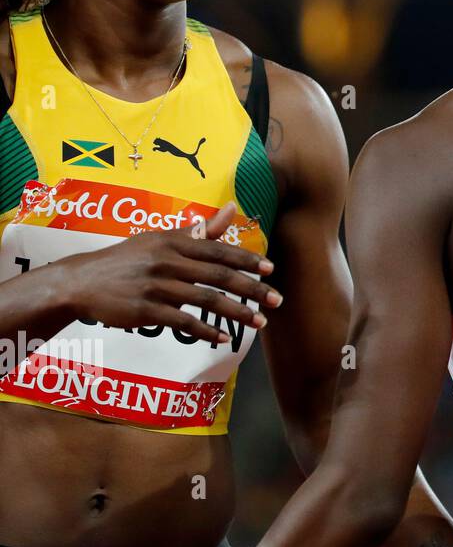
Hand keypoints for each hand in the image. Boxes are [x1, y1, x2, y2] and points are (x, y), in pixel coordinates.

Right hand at [63, 201, 280, 343]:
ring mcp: (156, 287)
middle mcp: (168, 262)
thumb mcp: (160, 238)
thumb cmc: (128, 258)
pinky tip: (223, 337)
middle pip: (219, 275)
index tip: (271, 270)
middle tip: (277, 300)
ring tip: (259, 322)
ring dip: (236, 312)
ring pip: (205, 299)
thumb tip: (231, 208)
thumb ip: (199, 230)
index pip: (219, 250)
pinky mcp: (145, 311)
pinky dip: (205, 331)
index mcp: (174, 242)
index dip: (247, 260)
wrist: (82, 281)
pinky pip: (182, 322)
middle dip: (252, 289)